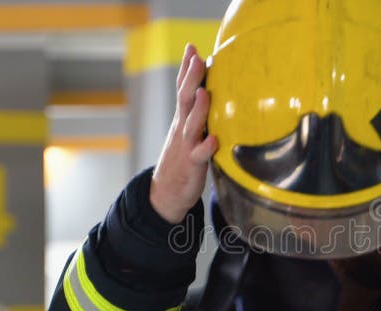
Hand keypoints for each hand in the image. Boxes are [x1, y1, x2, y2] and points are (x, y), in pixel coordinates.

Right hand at [150, 44, 217, 223]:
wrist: (166, 193)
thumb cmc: (183, 159)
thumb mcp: (188, 132)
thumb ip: (199, 114)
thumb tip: (212, 93)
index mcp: (183, 119)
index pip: (182, 90)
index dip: (186, 69)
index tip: (192, 47)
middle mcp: (183, 129)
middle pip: (185, 100)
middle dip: (191, 78)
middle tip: (197, 58)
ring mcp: (187, 146)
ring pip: (192, 125)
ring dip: (198, 109)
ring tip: (204, 92)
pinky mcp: (193, 164)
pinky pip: (200, 155)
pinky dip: (206, 146)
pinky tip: (214, 139)